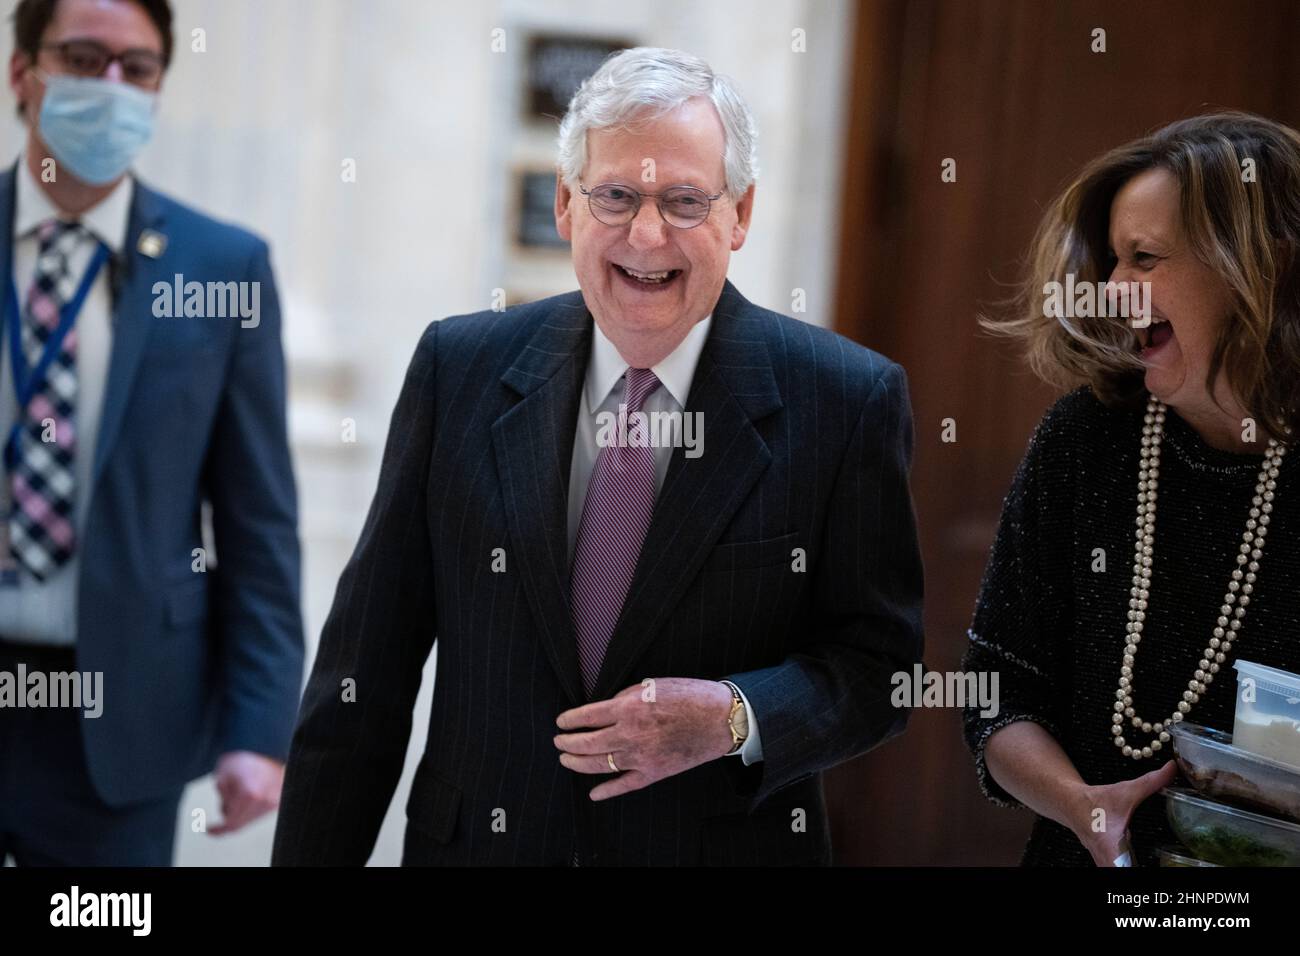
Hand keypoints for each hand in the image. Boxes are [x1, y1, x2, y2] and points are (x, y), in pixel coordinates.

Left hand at [208, 751, 284, 835]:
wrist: (262, 745)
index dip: (219, 830)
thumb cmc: (240, 758)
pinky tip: (249, 794)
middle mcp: (265, 799)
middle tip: (225, 801)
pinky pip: (261, 811)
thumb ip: (223, 799)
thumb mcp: (221, 778)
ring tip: (240, 791)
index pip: (232, 823)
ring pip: (252, 819)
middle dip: (230, 816)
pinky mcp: (280, 798)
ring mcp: (275, 800)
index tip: (209, 830)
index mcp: (250, 794)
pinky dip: (252, 807)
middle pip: (242, 823)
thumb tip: (226, 814)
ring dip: (241, 812)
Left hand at [554, 677, 735, 800]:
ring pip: (599, 765)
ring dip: (578, 763)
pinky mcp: (654, 773)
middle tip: (559, 742)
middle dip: (567, 743)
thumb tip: (607, 708)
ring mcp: (641, 756)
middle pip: (586, 742)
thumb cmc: (690, 696)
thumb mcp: (653, 685)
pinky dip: (607, 791)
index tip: (561, 722)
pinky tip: (593, 793)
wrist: (720, 719)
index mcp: (628, 707)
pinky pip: (624, 785)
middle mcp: (630, 733)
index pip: (586, 716)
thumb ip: (626, 696)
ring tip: (566, 759)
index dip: (569, 720)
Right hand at [1073, 760, 1176, 865]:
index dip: (1136, 871)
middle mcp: (1106, 860)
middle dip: (1142, 873)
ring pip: (1121, 874)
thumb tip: (1172, 769)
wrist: (1070, 803)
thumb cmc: (1095, 801)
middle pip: (1127, 875)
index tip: (1157, 873)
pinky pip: (1119, 871)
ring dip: (1136, 870)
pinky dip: (1130, 869)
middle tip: (1172, 872)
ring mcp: (1104, 863)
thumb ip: (1151, 782)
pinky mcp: (1106, 863)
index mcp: (1109, 846)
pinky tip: (1141, 864)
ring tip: (1161, 869)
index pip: (1123, 869)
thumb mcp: (1125, 791)